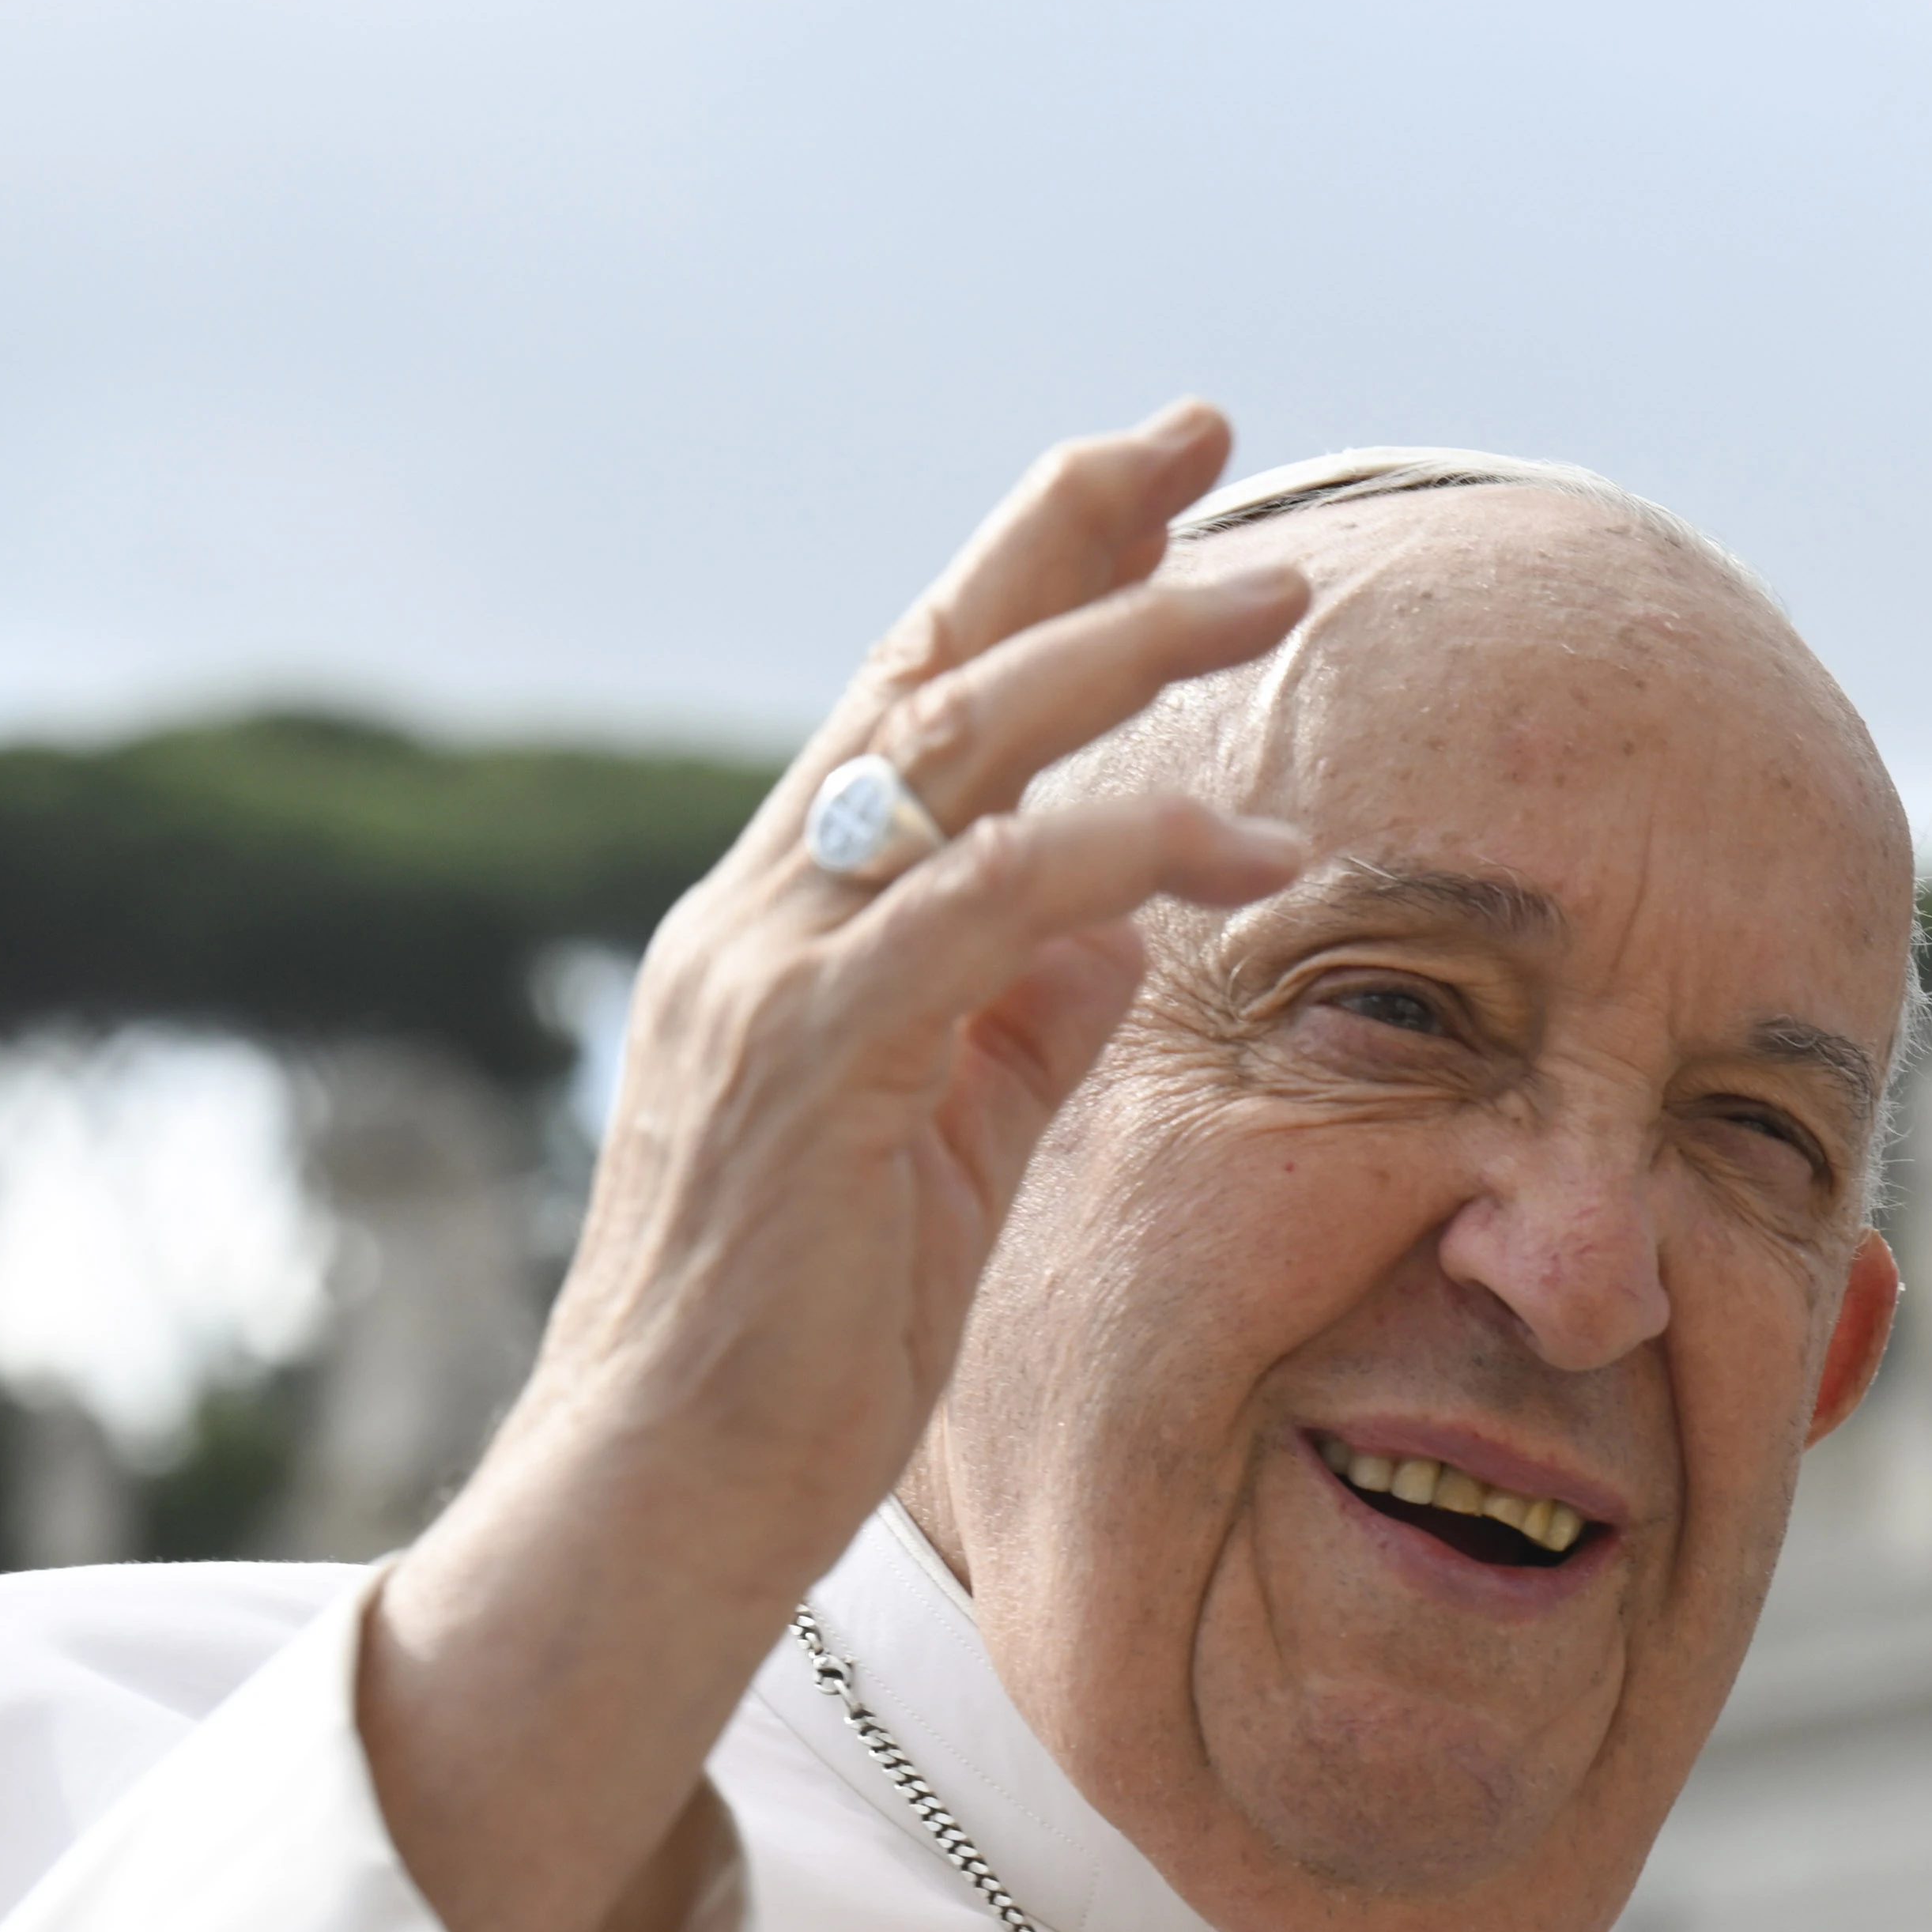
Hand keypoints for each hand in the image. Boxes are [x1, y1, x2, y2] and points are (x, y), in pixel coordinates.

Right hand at [368, 403, 1308, 1931]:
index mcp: (784, 922)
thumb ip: (1022, 1011)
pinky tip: (1251, 842)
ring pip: (958, 750)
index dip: (1027, 566)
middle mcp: (756, 914)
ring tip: (1275, 589)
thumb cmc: (803, 1347)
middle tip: (1196, 428)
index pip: (912, 693)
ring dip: (1125, 651)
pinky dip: (1127, 852)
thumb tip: (1132, 904)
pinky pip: (992, 910)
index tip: (1154, 471)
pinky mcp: (812, 1062)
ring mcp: (769, 976)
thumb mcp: (947, 1143)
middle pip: (928, 666)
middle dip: (1070, 535)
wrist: (656, 1503)